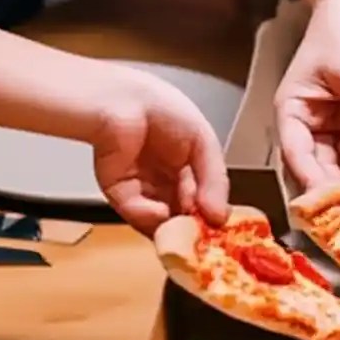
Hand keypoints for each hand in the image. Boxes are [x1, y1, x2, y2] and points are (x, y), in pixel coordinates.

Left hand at [91, 71, 228, 235]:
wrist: (123, 100)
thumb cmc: (163, 108)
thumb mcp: (204, 142)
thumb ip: (216, 180)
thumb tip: (221, 216)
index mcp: (186, 164)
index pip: (201, 198)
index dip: (209, 214)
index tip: (219, 231)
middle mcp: (163, 177)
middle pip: (180, 213)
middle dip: (191, 226)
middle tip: (202, 239)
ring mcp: (140, 187)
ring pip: (159, 219)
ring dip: (170, 225)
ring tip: (182, 227)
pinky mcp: (118, 191)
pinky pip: (135, 212)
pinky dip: (148, 216)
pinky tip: (160, 213)